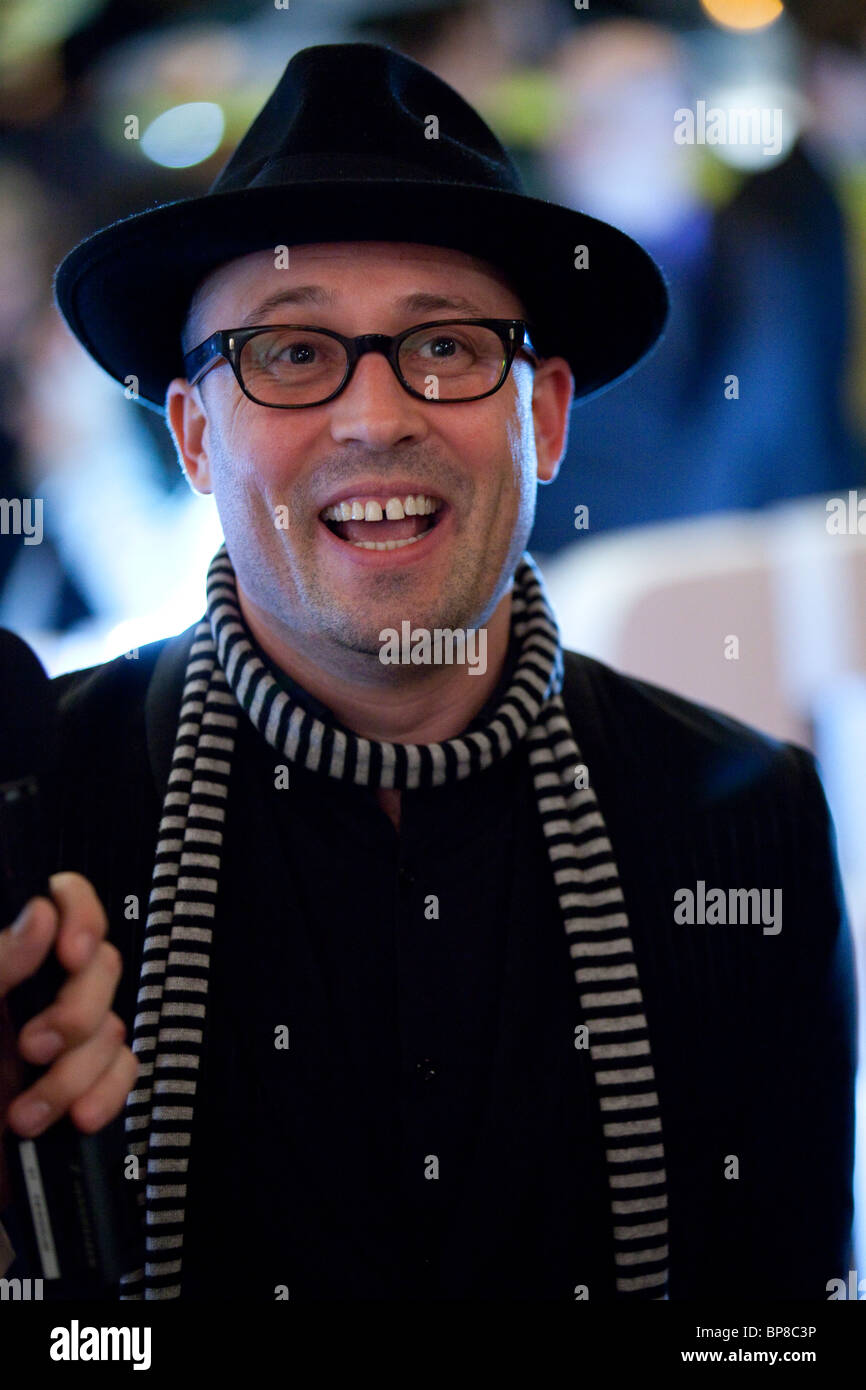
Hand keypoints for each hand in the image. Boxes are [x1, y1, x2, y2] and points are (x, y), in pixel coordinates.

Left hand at [0, 873, 138, 1206]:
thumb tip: (39, 916)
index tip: (69, 955)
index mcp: (1, 969)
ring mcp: (58, 1043)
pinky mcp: (78, 1087)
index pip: (60, 901)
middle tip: (33, 1048)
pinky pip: (123, 1072)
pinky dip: (107, 1095)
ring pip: (114, 1026)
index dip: (81, 914)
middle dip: (77, 1013)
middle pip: (101, 966)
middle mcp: (32, 995)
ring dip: (79, 1072)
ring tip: (29, 1112)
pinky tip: (76, 1117)